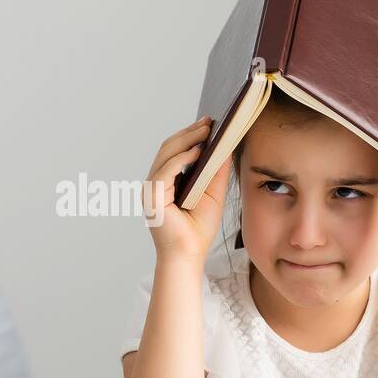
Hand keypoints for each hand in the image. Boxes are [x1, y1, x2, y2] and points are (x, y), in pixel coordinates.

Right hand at [141, 116, 229, 263]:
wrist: (189, 256)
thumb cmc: (198, 230)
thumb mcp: (214, 193)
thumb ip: (217, 170)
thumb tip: (226, 146)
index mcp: (166, 182)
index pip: (174, 151)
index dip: (190, 135)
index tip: (209, 122)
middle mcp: (155, 183)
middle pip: (168, 148)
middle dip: (189, 133)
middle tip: (209, 121)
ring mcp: (151, 190)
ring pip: (165, 155)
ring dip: (186, 140)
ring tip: (206, 131)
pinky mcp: (153, 198)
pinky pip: (165, 171)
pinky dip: (181, 159)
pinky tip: (198, 151)